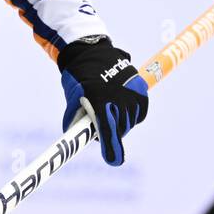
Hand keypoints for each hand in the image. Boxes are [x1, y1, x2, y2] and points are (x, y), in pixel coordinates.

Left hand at [57, 35, 148, 165]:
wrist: (91, 52)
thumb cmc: (77, 78)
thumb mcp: (72, 99)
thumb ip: (75, 120)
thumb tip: (77, 140)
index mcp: (99, 101)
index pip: (108, 130)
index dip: (111, 148)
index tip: (113, 161)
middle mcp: (118, 97)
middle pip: (120, 129)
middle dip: (112, 133)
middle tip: (102, 128)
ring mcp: (132, 92)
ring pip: (130, 121)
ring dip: (122, 122)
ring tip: (110, 111)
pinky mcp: (141, 89)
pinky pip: (140, 113)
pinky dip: (132, 114)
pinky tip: (122, 108)